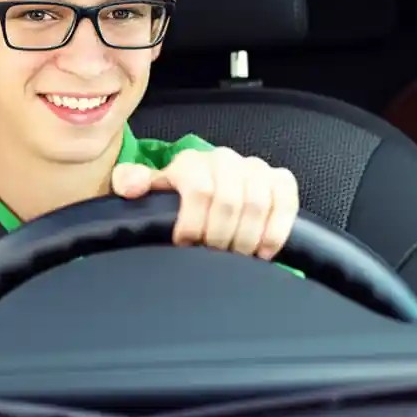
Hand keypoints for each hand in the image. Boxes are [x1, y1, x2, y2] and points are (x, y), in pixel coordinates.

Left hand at [111, 147, 299, 259]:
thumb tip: (130, 187)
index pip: (199, 191)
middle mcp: (225, 159)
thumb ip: (133, 184)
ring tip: (234, 256)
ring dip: (245, 238)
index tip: (186, 245)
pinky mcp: (280, 180)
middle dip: (219, 237)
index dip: (193, 225)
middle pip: (229, 201)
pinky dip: (275, 231)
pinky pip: (286, 202)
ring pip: (258, 204)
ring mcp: (255, 168)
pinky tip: (262, 252)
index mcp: (191, 162)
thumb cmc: (177, 198)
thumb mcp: (151, 193)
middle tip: (212, 255)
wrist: (207, 192)